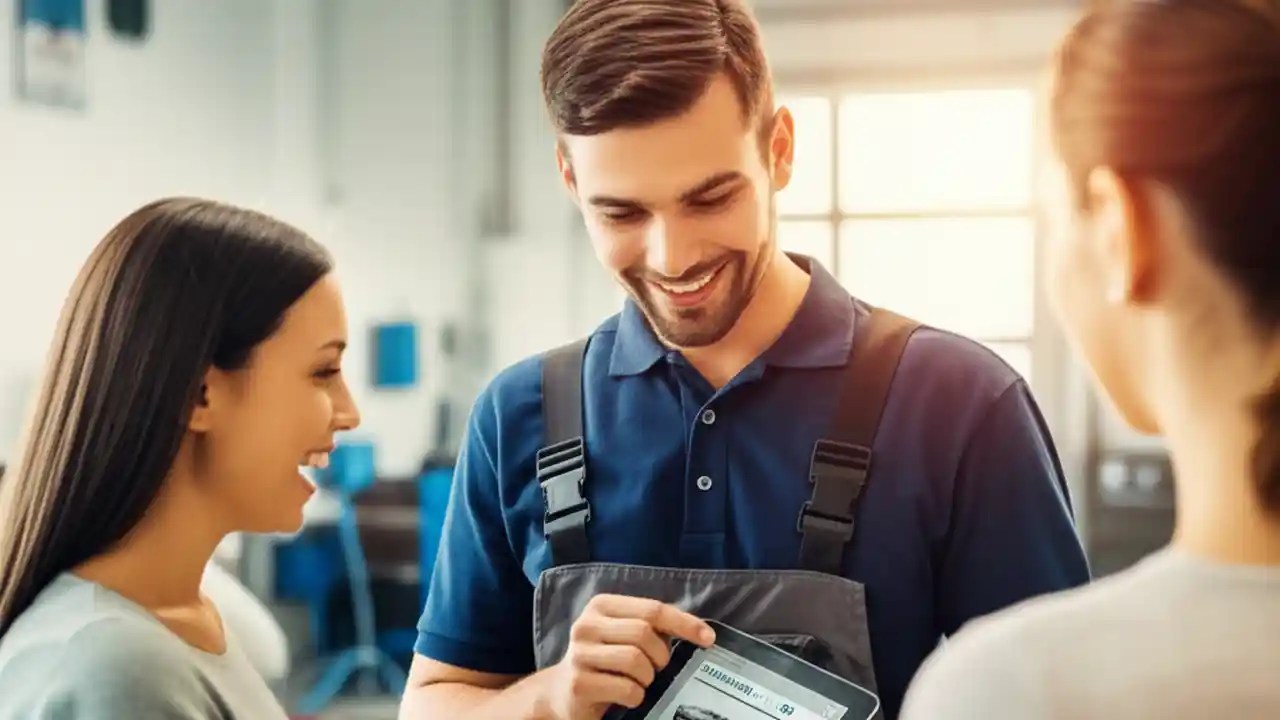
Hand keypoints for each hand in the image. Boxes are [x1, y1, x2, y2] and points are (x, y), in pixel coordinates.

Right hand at [539, 594, 715, 719]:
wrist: (562, 691)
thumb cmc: (604, 661)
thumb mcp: (623, 635)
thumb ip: (652, 627)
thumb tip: (701, 632)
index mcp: (601, 606)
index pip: (652, 609)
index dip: (684, 623)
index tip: (709, 638)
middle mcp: (586, 625)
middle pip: (644, 633)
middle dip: (661, 655)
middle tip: (657, 668)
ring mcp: (579, 655)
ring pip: (636, 661)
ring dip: (648, 678)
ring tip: (639, 682)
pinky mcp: (579, 684)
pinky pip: (627, 689)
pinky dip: (636, 696)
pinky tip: (627, 696)